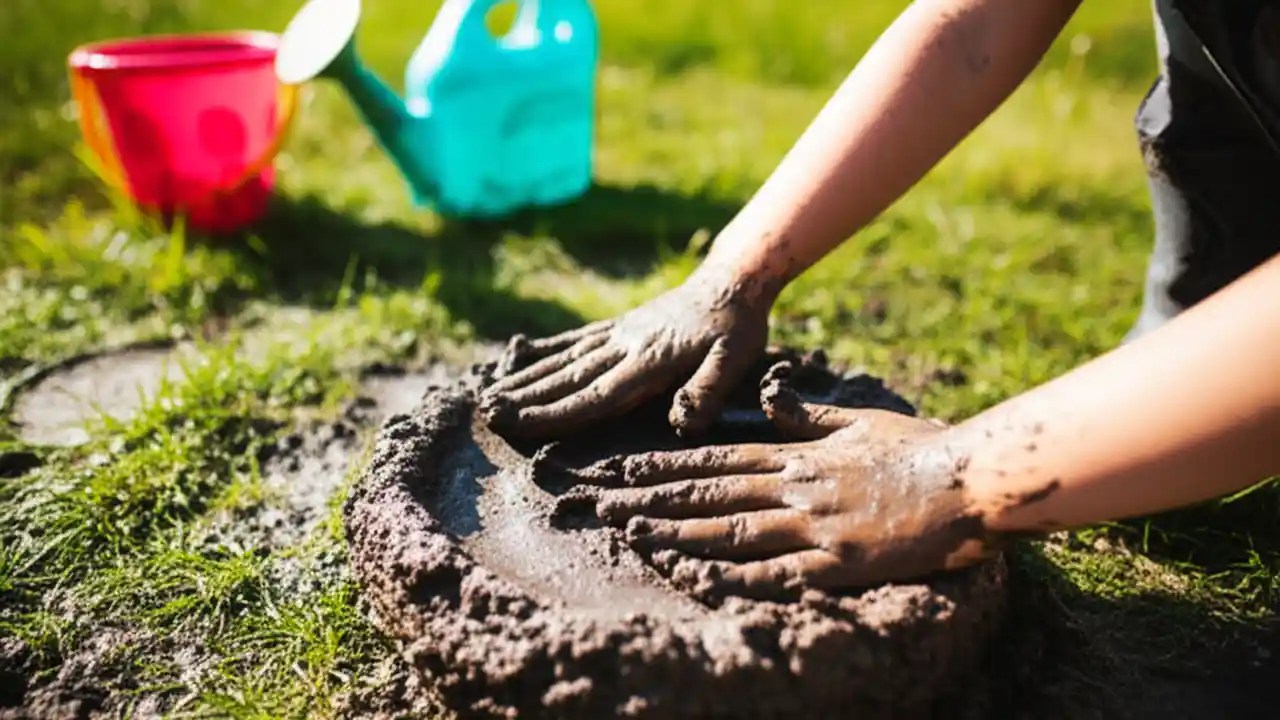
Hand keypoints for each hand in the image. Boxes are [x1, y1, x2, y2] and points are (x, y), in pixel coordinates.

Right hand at [480, 264, 774, 437]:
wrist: (732, 281)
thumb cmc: (737, 328)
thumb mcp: (736, 359)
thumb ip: (708, 390)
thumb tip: (682, 424)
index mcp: (650, 360)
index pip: (596, 394)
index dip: (555, 413)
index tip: (517, 423)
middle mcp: (625, 345)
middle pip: (569, 378)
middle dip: (526, 398)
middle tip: (487, 414)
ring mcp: (618, 334)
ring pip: (565, 359)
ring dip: (526, 379)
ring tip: (490, 396)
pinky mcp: (619, 327)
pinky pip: (576, 341)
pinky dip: (545, 352)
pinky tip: (519, 360)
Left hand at [580, 380, 1001, 596]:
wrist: (967, 479)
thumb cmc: (917, 449)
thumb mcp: (857, 420)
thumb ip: (809, 415)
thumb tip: (770, 398)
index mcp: (799, 456)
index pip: (718, 459)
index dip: (669, 465)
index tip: (627, 467)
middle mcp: (795, 488)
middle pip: (710, 494)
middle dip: (654, 499)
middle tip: (606, 504)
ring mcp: (813, 526)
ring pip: (730, 531)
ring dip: (677, 535)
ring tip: (633, 536)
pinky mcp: (835, 563)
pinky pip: (776, 574)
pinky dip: (734, 578)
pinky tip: (697, 580)